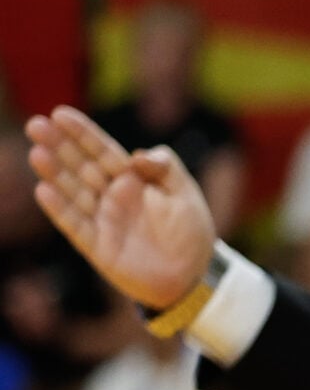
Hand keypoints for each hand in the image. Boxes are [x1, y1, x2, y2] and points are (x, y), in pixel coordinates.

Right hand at [24, 107, 217, 311]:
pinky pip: (75, 225)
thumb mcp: (186, 193)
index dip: (82, 133)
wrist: (193, 276)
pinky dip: (60, 209)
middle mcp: (111, 196)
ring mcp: (102, 219)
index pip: (102, 151)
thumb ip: (166, 168)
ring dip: (55, 173)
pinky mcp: (96, 246)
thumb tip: (136, 156)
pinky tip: (44, 191)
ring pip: (73, 192)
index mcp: (131, 179)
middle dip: (59, 146)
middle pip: (81, 166)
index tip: (60, 114)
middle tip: (36, 124)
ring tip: (38, 153)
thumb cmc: (190, 232)